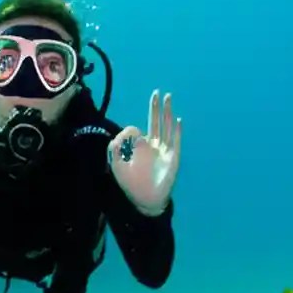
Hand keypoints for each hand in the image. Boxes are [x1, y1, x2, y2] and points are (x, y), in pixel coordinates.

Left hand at [108, 90, 181, 215]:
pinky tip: (177, 121)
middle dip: (156, 108)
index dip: (131, 131)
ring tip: (168, 98)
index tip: (125, 138)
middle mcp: (155, 146)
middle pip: (156, 122)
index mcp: (142, 148)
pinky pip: (176, 142)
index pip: (139, 131)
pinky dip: (177, 132)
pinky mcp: (173, 159)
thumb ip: (115, 149)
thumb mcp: (117, 166)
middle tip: (156, 92)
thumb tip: (120, 134)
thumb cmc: (132, 184)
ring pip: (167, 127)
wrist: (146, 200)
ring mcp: (165, 151)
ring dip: (167, 113)